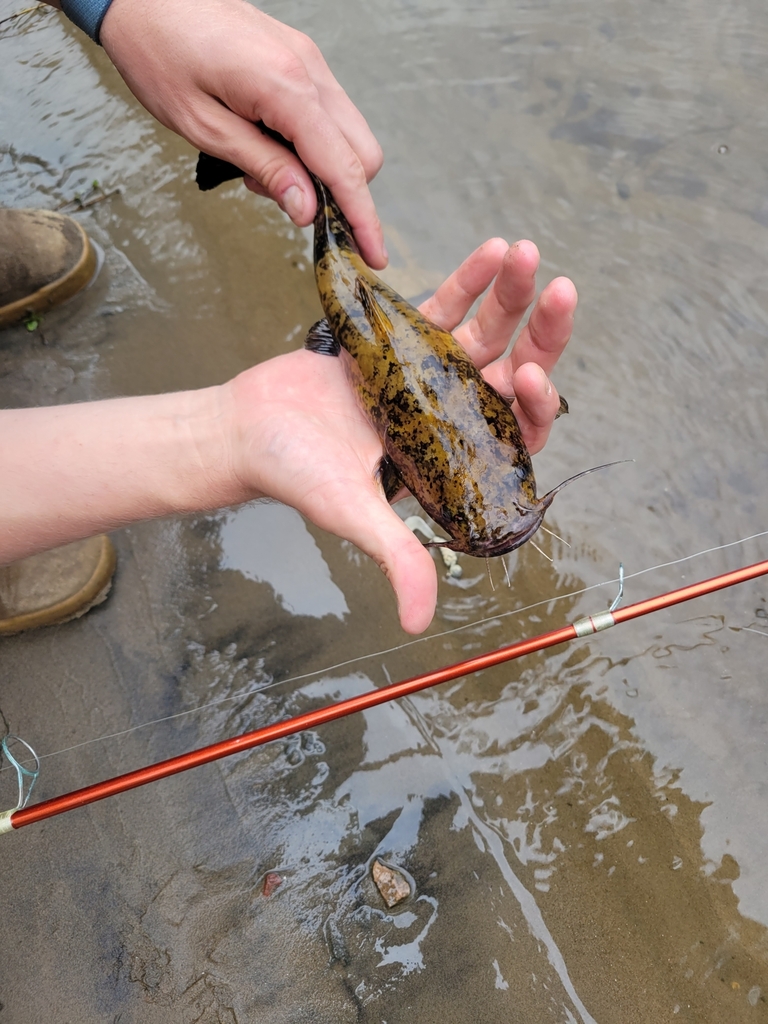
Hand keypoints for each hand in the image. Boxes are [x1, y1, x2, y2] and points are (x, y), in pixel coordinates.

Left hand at [99, 0, 385, 267]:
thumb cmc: (159, 53)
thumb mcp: (204, 126)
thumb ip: (264, 167)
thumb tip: (308, 210)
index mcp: (286, 87)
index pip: (343, 167)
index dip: (361, 218)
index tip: (373, 255)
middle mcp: (309, 70)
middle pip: (361, 154)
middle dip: (340, 194)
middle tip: (286, 204)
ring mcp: (309, 61)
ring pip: (350, 135)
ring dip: (323, 171)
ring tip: (266, 172)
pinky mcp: (301, 59)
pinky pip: (328, 115)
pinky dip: (313, 145)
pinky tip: (269, 146)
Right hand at [226, 239, 576, 632]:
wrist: (246, 428)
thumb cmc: (296, 474)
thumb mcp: (351, 513)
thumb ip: (393, 557)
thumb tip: (420, 624)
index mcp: (454, 459)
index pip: (513, 432)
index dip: (535, 405)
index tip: (530, 375)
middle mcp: (450, 416)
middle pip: (512, 373)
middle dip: (541, 335)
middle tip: (561, 291)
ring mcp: (430, 374)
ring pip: (485, 332)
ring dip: (511, 295)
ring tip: (526, 252)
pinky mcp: (403, 340)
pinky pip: (446, 306)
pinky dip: (470, 280)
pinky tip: (494, 251)